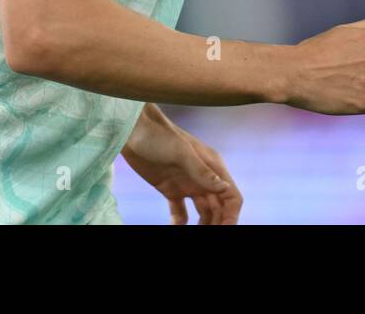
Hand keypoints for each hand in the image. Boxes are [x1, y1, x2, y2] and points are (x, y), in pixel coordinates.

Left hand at [121, 106, 242, 224]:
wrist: (133, 130)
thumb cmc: (158, 135)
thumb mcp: (181, 153)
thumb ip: (202, 171)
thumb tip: (224, 188)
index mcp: (212, 167)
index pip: (231, 197)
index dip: (231, 217)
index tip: (222, 231)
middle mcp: (203, 177)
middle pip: (218, 209)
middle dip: (217, 224)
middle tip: (206, 236)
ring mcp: (187, 184)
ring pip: (203, 213)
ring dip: (203, 226)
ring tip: (195, 236)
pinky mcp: (170, 189)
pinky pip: (180, 213)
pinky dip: (180, 225)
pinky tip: (176, 230)